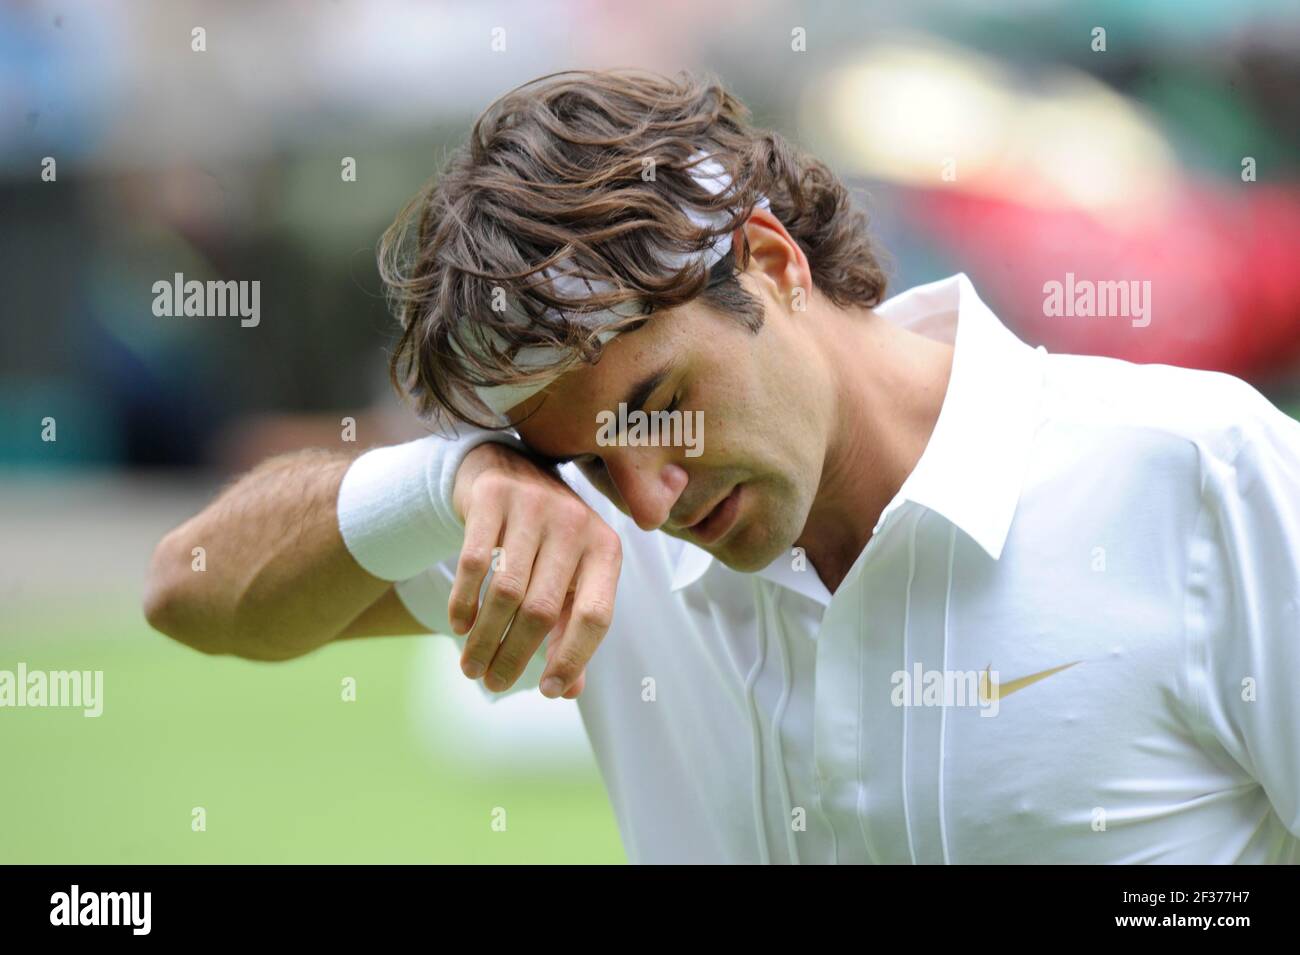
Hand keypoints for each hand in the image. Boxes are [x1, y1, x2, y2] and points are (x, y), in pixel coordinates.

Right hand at [449, 442, 621, 698]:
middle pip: (542, 610)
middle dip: (513, 656)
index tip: (549, 690)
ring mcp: (534, 507)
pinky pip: (474, 562)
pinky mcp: (494, 497)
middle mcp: (575, 525)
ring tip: (471, 667)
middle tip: (493, 683)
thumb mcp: (572, 576)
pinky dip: (463, 602)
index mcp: (605, 550)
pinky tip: (458, 626)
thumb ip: (572, 629)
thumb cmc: (548, 539)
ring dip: (484, 638)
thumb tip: (569, 689)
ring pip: (506, 592)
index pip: (596, 616)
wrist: (511, 468)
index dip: (573, 658)